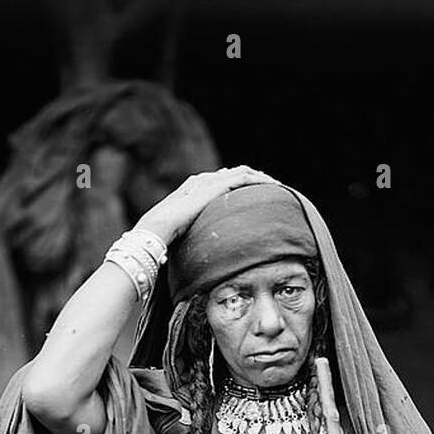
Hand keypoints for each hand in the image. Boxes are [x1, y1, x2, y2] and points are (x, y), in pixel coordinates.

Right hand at [136, 166, 276, 246]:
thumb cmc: (162, 241)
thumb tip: (195, 261)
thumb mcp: (181, 239)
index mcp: (191, 193)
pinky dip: (260, 180)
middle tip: (270, 188)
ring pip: (241, 173)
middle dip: (252, 180)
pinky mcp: (216, 187)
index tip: (251, 198)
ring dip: (260, 178)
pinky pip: (244, 178)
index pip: (218, 185)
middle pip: (232, 175)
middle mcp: (201, 183)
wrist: (156, 231)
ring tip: (277, 185)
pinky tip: (274, 186)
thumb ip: (190, 241)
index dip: (236, 188)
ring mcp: (208, 183)